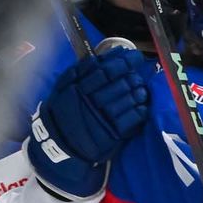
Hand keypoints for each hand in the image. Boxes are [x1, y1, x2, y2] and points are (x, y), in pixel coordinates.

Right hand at [27, 40, 148, 197]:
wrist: (59, 146)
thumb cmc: (61, 114)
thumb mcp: (62, 89)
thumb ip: (77, 72)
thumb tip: (97, 58)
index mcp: (79, 89)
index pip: (104, 71)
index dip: (121, 62)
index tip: (132, 56)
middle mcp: (91, 102)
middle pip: (118, 84)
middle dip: (131, 76)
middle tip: (137, 73)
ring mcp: (103, 119)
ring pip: (127, 100)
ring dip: (138, 92)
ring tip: (142, 88)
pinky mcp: (112, 135)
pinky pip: (131, 119)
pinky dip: (140, 110)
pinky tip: (143, 104)